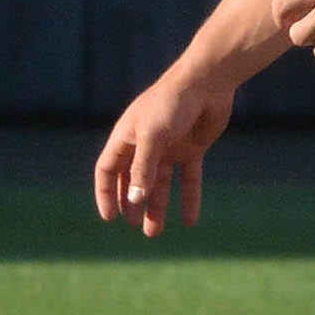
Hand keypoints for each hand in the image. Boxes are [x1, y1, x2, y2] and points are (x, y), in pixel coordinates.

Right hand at [93, 67, 234, 237]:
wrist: (208, 83)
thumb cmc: (173, 103)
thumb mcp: (153, 137)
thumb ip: (142, 169)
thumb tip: (134, 200)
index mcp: (126, 136)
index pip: (107, 169)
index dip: (106, 193)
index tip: (110, 218)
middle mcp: (145, 143)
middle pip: (132, 180)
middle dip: (132, 203)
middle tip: (134, 225)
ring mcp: (169, 147)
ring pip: (160, 184)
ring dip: (157, 207)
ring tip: (154, 232)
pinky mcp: (192, 148)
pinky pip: (188, 179)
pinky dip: (189, 199)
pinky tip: (190, 221)